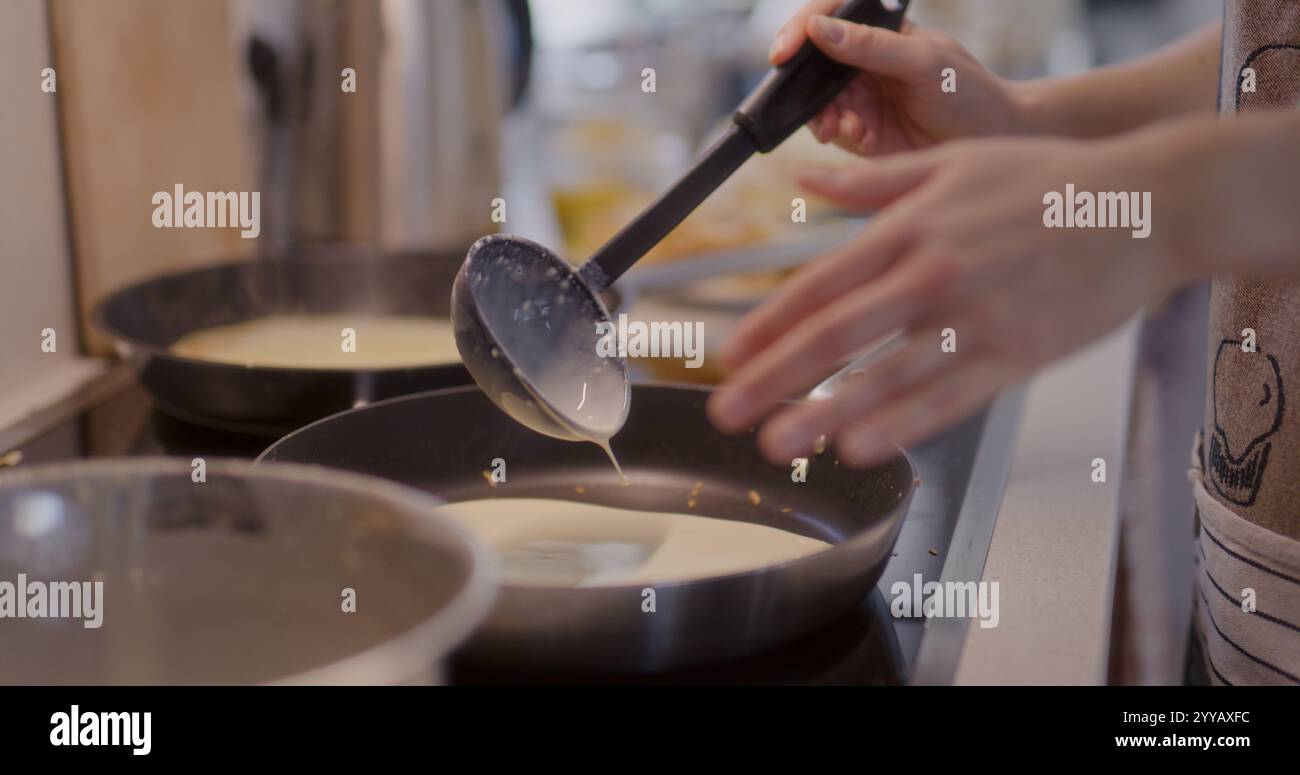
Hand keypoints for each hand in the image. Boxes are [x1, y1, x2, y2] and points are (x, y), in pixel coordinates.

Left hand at [707, 131, 1204, 465]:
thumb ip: (873, 181)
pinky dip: (902, 425)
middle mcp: (933, 273)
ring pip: (885, 376)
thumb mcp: (953, 162)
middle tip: (727, 412)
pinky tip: (860, 447)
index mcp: (910, 228)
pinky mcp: (1018, 355)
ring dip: (822, 413)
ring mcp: (976, 319)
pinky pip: (949, 398)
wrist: (1148, 205)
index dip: (767, 325)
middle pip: (835, 334)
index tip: (730, 356)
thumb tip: (806, 179)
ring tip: (776, 443)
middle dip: (773, 379)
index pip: (819, 284)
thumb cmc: (1049, 183)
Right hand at [769, 0, 1027, 154]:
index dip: (801, 30)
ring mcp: (861, 98)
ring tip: (845, 128)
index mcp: (880, 33)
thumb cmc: (969, 93)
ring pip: (818, 100)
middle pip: (813, 63)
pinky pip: (833, 130)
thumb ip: (871, 46)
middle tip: (816, 104)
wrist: (990, 142)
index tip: (785, 50)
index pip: (829, 17)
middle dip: (806, 85)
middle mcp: (864, 63)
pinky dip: (840, 134)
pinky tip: (862, 137)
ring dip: (824, 115)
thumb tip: (818, 29)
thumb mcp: (923, 62)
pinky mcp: (861, 133)